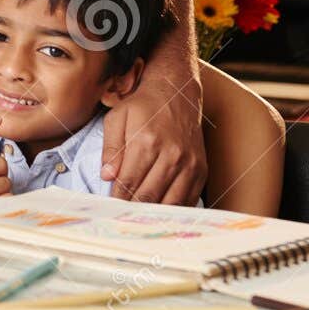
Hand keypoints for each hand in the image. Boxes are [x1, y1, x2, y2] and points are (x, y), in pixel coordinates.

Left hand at [101, 55, 204, 203]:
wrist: (177, 92)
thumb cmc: (143, 105)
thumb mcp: (117, 118)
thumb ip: (110, 148)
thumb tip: (107, 177)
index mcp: (147, 142)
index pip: (129, 182)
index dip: (118, 198)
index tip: (109, 208)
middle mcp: (171, 155)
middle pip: (149, 195)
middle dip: (132, 208)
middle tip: (122, 215)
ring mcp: (189, 164)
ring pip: (170, 202)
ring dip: (153, 213)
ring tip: (139, 217)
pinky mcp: (201, 170)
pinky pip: (188, 199)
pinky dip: (174, 209)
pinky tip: (161, 212)